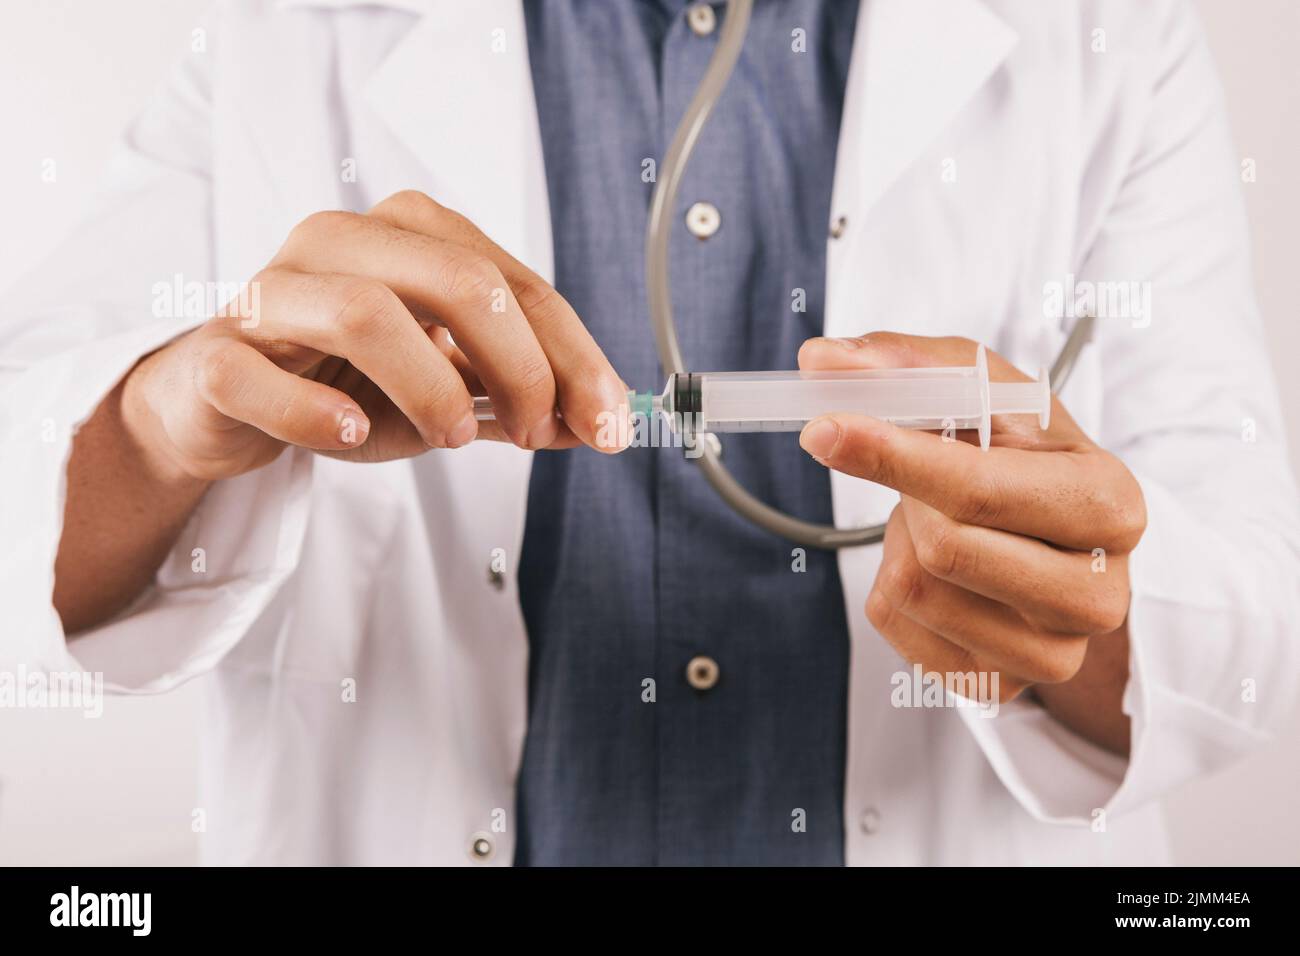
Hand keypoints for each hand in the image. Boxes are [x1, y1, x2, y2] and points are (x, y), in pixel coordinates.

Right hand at [124, 190, 626, 481]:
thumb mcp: (444, 389)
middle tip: (538, 434)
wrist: (220, 402)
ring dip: (431, 387)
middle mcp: (341, 242)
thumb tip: (599, 423)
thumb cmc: (340, 381)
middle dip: (522, 368)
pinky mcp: (217, 354)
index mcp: (408, 235)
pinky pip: (262, 377)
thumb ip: (516, 400)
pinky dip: (317, 412)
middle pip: (457, 280)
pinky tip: (354, 431)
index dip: (574, 358)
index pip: (514, 283)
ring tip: (453, 437)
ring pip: (364, 311)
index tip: (609, 423)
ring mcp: (272, 294)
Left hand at [797, 332, 1146, 705]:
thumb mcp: (984, 390)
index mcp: (1111, 505)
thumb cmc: (1022, 455)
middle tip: (922, 480)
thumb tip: (821, 360)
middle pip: (943, 549)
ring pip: (913, 591)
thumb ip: (906, 364)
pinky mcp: (1000, 686)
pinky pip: (897, 626)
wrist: (1055, 536)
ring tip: (941, 522)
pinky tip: (938, 569)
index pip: (979, 490)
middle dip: (910, 501)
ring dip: (901, 542)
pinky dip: (893, 584)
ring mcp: (1054, 654)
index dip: (893, 455)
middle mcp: (1099, 594)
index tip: (824, 428)